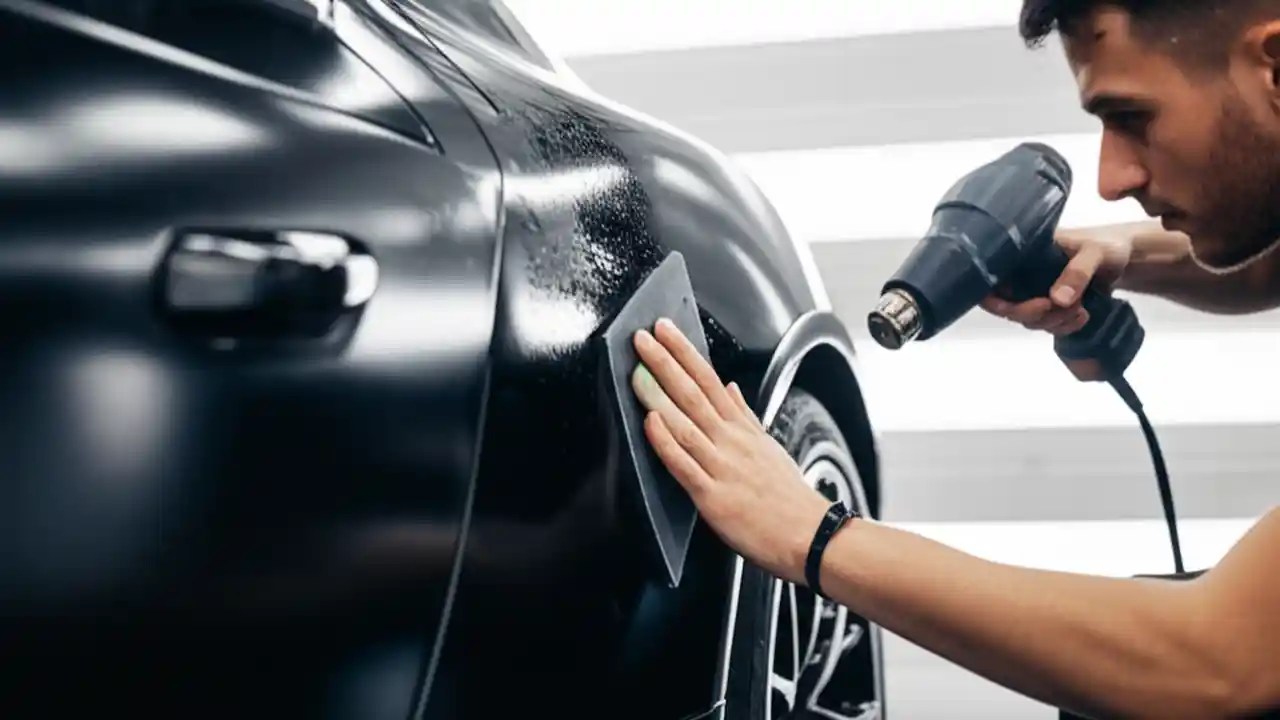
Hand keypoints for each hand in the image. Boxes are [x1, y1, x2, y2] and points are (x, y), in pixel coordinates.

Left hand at [629, 319, 831, 585]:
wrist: (809, 536)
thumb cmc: (789, 497)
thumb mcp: (768, 446)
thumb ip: (746, 416)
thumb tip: (731, 388)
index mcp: (742, 429)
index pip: (709, 380)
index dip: (685, 353)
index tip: (665, 330)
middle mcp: (731, 441)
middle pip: (694, 393)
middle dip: (667, 362)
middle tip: (643, 338)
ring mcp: (722, 466)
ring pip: (686, 423)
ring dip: (660, 395)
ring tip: (638, 372)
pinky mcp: (713, 496)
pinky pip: (685, 465)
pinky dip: (667, 442)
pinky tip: (651, 423)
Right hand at [980, 224, 1134, 335]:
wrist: (1125, 258)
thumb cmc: (1106, 245)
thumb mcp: (1095, 252)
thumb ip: (1077, 272)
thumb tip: (1056, 300)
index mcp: (1021, 254)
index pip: (989, 280)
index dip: (996, 300)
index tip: (1027, 304)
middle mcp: (1020, 274)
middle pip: (1005, 306)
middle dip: (1031, 314)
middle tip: (1058, 308)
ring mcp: (1033, 291)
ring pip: (1027, 319)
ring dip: (1052, 322)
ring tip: (1080, 310)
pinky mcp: (1049, 306)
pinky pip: (1045, 325)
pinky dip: (1062, 327)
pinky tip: (1083, 316)